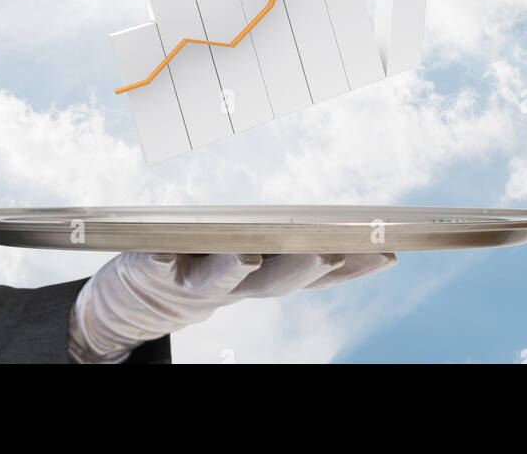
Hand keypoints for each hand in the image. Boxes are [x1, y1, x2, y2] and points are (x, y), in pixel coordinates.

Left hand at [68, 252, 396, 362]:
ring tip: (247, 256)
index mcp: (267, 275)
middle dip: (302, 267)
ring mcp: (195, 279)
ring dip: (235, 268)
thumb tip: (352, 227)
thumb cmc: (207, 263)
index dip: (352, 268)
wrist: (140, 299)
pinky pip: (158, 263)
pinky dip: (163, 258)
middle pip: (275, 281)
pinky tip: (166, 252)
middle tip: (329, 251)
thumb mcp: (256, 253)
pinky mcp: (155, 269)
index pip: (316, 273)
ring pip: (219, 278)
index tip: (387, 254)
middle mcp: (237, 284)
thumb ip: (291, 246)